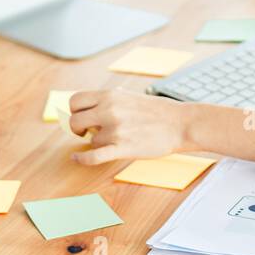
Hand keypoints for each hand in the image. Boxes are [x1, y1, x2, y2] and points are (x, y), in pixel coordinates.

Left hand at [66, 88, 189, 165]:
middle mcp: (109, 110)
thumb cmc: (158, 111)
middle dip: (77, 128)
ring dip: (99, 142)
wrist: (180, 124)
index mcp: (111, 95)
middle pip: (74, 121)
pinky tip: (76, 158)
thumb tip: (91, 107)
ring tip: (116, 140)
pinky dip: (82, 159)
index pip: (75, 100)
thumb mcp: (130, 96)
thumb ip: (110, 101)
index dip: (74, 111)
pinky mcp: (122, 148)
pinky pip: (93, 156)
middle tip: (85, 132)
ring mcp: (115, 129)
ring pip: (91, 140)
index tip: (81, 117)